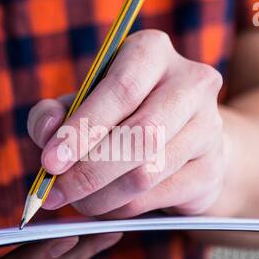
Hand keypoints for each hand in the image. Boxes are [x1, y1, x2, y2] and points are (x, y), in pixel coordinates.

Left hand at [26, 29, 227, 218]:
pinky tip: (106, 206)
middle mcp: (191, 82)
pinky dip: (123, 208)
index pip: (122, 89)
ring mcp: (209, 127)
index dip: (83, 128)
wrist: (182, 140)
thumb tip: (46, 132)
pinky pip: (159, 196)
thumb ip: (53, 113)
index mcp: (153, 50)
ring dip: (102, 195)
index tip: (50, 162)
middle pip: (139, 135)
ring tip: (78, 202)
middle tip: (55, 194)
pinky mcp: (212, 168)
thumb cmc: (120, 115)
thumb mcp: (80, 104)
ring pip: (147, 172)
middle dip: (89, 171)